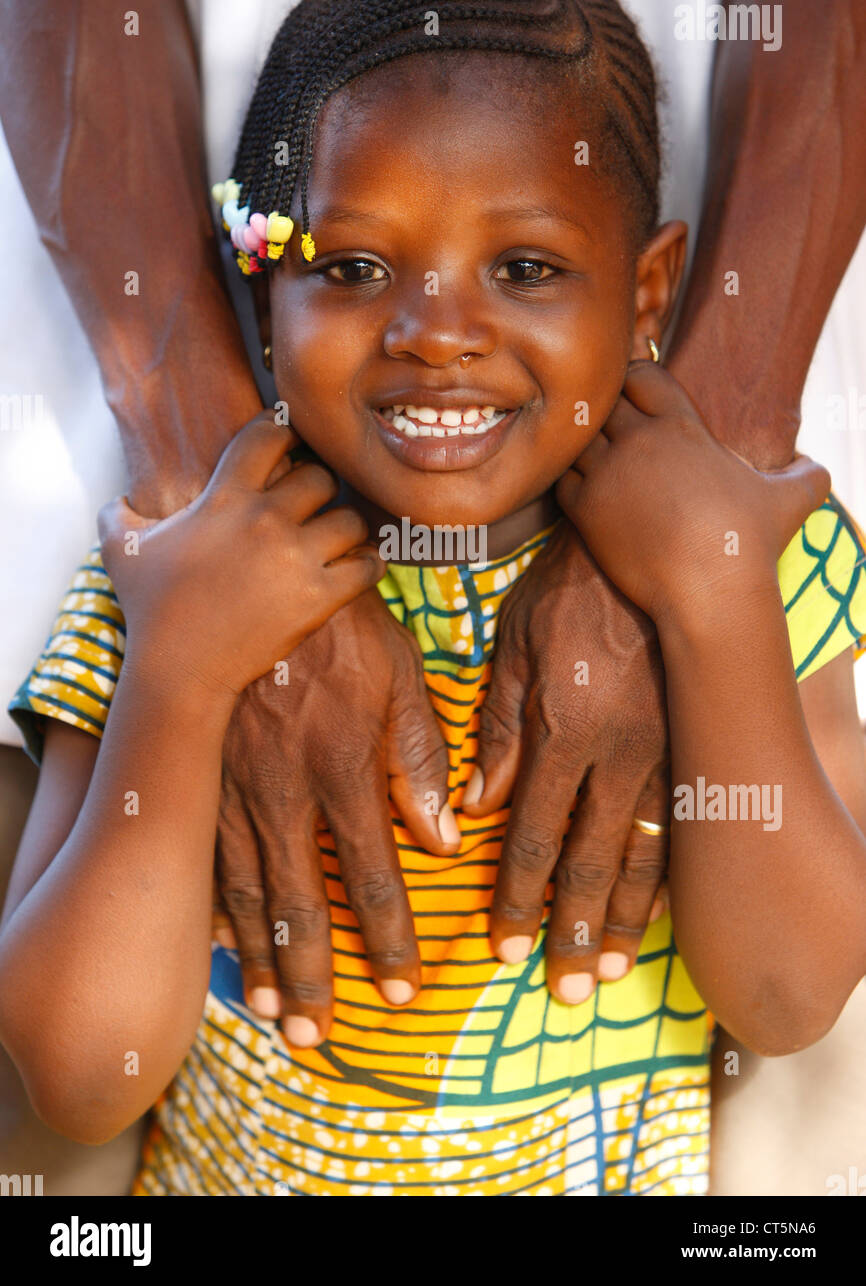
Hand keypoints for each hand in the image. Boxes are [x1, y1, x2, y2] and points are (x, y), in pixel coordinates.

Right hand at [97, 411, 383, 699]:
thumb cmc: (151, 608)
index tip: (290, 445)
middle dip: (318, 489)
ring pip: (350, 519)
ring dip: (346, 529)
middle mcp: (266, 520)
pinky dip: (369, 565)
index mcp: (225, 497)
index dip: (285, 431)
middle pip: (320, 477)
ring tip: (336, 541)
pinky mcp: (319, 598)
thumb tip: (118, 504)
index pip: (269, 435)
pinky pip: (368, 565)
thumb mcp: (120, 550)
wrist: (179, 668)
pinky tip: (357, 569)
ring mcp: (296, 559)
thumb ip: (118, 515)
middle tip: (312, 507)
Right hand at [211, 588, 454, 1046]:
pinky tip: (219, 949)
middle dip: (311, 975)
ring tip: (269, 1013)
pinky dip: (212, 905)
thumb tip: (445, 841)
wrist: (261, 575)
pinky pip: (204, 854)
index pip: (373, 875)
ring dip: (258, 957)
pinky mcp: (204, 773)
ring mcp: (234, 783)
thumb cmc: (345, 624)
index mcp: (345, 766)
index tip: (402, 991)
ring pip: (247, 889)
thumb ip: (423, 758)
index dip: (388, 938)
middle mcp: (284, 788)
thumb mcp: (401, 675)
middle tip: (317, 1034)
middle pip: (300, 902)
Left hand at [462, 520, 669, 1002]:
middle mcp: (618, 753)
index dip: (517, 897)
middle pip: (592, 862)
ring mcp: (665, 752)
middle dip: (572, 929)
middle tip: (563, 988)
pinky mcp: (692, 746)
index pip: (533, 835)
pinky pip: (683, 826)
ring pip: (645, 855)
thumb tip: (477, 808)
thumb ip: (497, 731)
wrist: (651, 553)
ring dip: (627, 919)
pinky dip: (670, 877)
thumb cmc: (565, 594)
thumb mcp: (513, 647)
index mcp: (562, 730)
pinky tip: (659, 914)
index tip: (504, 946)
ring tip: (609, 970)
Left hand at [557, 362, 831, 625]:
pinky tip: (584, 492)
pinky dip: (569, 480)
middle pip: (602, 403)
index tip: (636, 403)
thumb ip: (806, 473)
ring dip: (583, 447)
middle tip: (611, 435)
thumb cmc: (751, 544)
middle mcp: (639, 441)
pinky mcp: (586, 509)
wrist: (710, 592)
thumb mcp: (792, 499)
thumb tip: (816, 468)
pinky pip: (562, 478)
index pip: (640, 375)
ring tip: (596, 463)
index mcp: (681, 426)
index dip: (633, 384)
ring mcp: (608, 474)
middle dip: (605, 414)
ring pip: (576, 438)